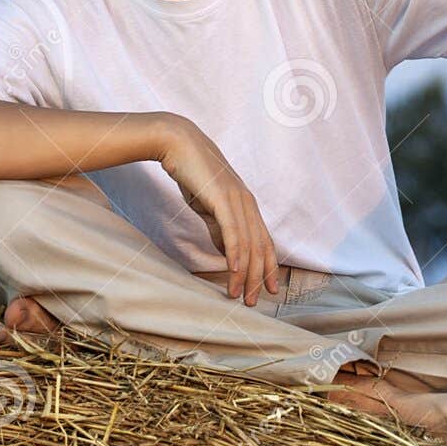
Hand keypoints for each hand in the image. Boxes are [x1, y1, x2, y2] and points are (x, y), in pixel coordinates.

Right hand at [152, 113, 278, 305]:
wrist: (179, 144)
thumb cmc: (193, 174)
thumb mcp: (209, 206)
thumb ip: (220, 227)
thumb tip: (228, 251)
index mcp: (246, 205)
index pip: (263, 242)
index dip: (267, 267)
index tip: (266, 289)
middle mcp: (247, 203)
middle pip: (260, 247)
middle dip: (258, 277)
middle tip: (253, 301)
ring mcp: (237, 199)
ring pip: (248, 243)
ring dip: (245, 272)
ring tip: (239, 294)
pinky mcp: (222, 197)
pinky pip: (233, 230)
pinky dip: (235, 252)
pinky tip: (234, 270)